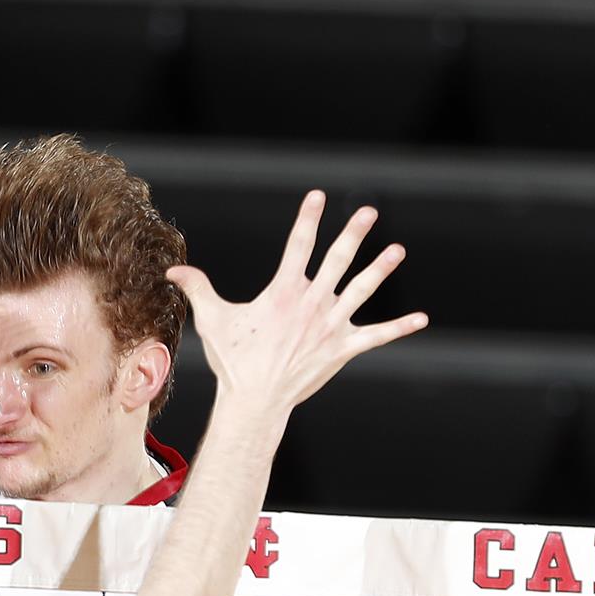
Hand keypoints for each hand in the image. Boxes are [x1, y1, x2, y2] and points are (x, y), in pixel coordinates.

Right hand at [167, 190, 426, 415]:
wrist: (256, 399)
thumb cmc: (234, 360)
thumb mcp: (212, 320)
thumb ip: (197, 289)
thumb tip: (173, 270)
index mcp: (283, 292)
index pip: (298, 245)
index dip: (308, 218)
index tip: (318, 196)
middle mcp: (312, 303)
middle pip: (337, 260)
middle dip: (354, 233)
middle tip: (369, 212)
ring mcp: (331, 326)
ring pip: (361, 290)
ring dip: (381, 269)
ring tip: (398, 249)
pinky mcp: (343, 349)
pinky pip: (376, 336)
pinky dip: (399, 328)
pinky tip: (421, 319)